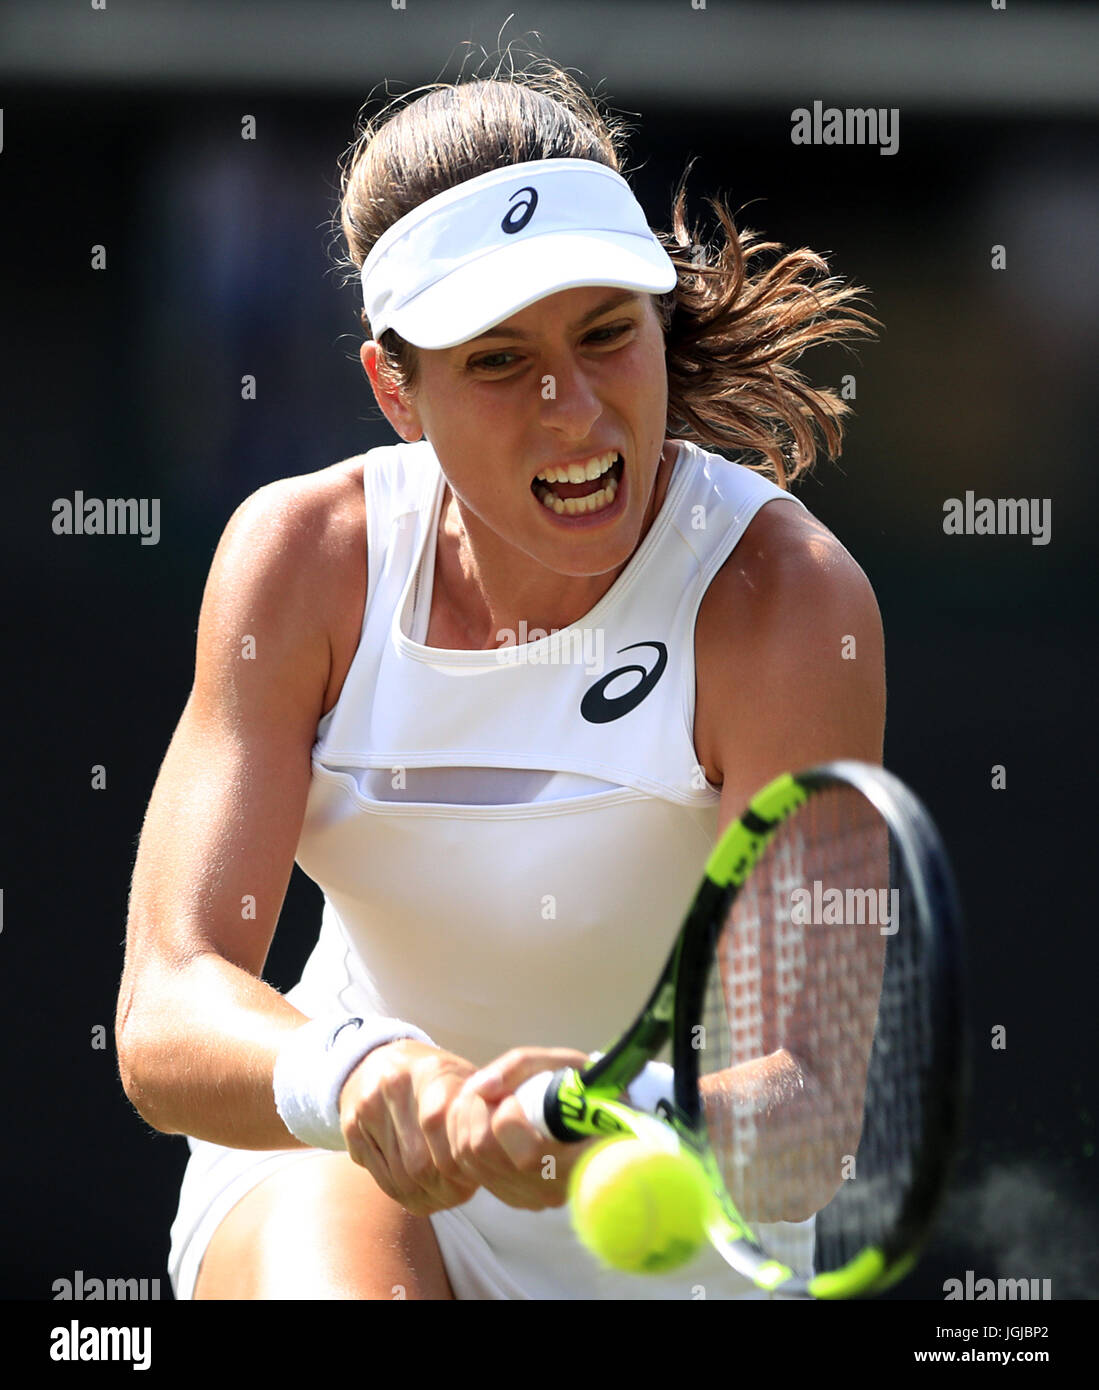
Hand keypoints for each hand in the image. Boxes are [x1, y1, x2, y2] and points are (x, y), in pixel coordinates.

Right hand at [338, 1040, 481, 1215]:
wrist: (378, 1058)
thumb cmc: (435, 1076)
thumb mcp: (464, 1079)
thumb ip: (484, 1108)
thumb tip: (499, 1141)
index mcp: (430, 1070)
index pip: (442, 1130)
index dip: (461, 1163)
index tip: (475, 1175)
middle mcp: (394, 1086)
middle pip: (420, 1162)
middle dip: (445, 1186)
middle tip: (460, 1191)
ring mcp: (368, 1107)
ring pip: (400, 1176)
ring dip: (426, 1195)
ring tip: (444, 1194)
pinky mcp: (351, 1127)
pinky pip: (380, 1177)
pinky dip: (403, 1194)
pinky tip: (420, 1191)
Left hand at [447, 1046, 594, 1210]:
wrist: (606, 1119)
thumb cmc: (587, 1089)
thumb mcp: (564, 1063)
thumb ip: (520, 1066)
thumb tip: (481, 1087)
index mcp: (579, 1162)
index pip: (525, 1154)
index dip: (509, 1114)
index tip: (519, 1095)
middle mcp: (553, 1189)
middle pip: (483, 1151)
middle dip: (476, 1108)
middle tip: (494, 1091)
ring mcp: (531, 1197)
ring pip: (468, 1160)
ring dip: (466, 1119)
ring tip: (488, 1100)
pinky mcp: (513, 1197)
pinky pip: (468, 1168)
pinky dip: (465, 1136)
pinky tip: (485, 1119)